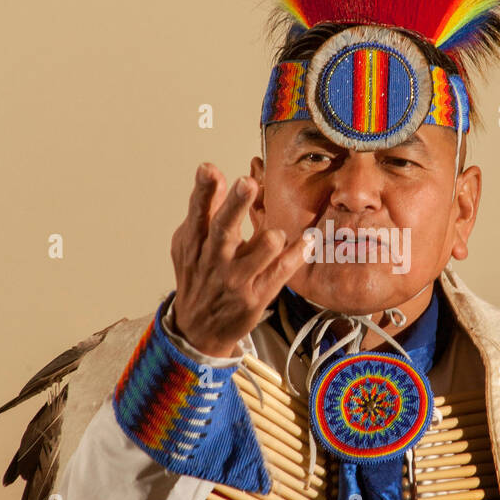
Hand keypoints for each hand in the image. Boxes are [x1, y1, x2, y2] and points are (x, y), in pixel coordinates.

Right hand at [170, 163, 305, 357]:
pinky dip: (296, 254)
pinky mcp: (255, 296)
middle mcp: (214, 259)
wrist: (198, 329)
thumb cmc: (199, 277)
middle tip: (247, 183)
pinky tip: (307, 240)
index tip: (210, 170)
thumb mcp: (192, 243)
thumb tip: (212, 170)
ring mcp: (236, 279)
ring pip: (260, 252)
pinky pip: (281, 271)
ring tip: (276, 234)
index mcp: (196, 242)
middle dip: (236, 205)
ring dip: (272, 238)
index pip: (198, 212)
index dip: (204, 191)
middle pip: (224, 228)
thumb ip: (205, 208)